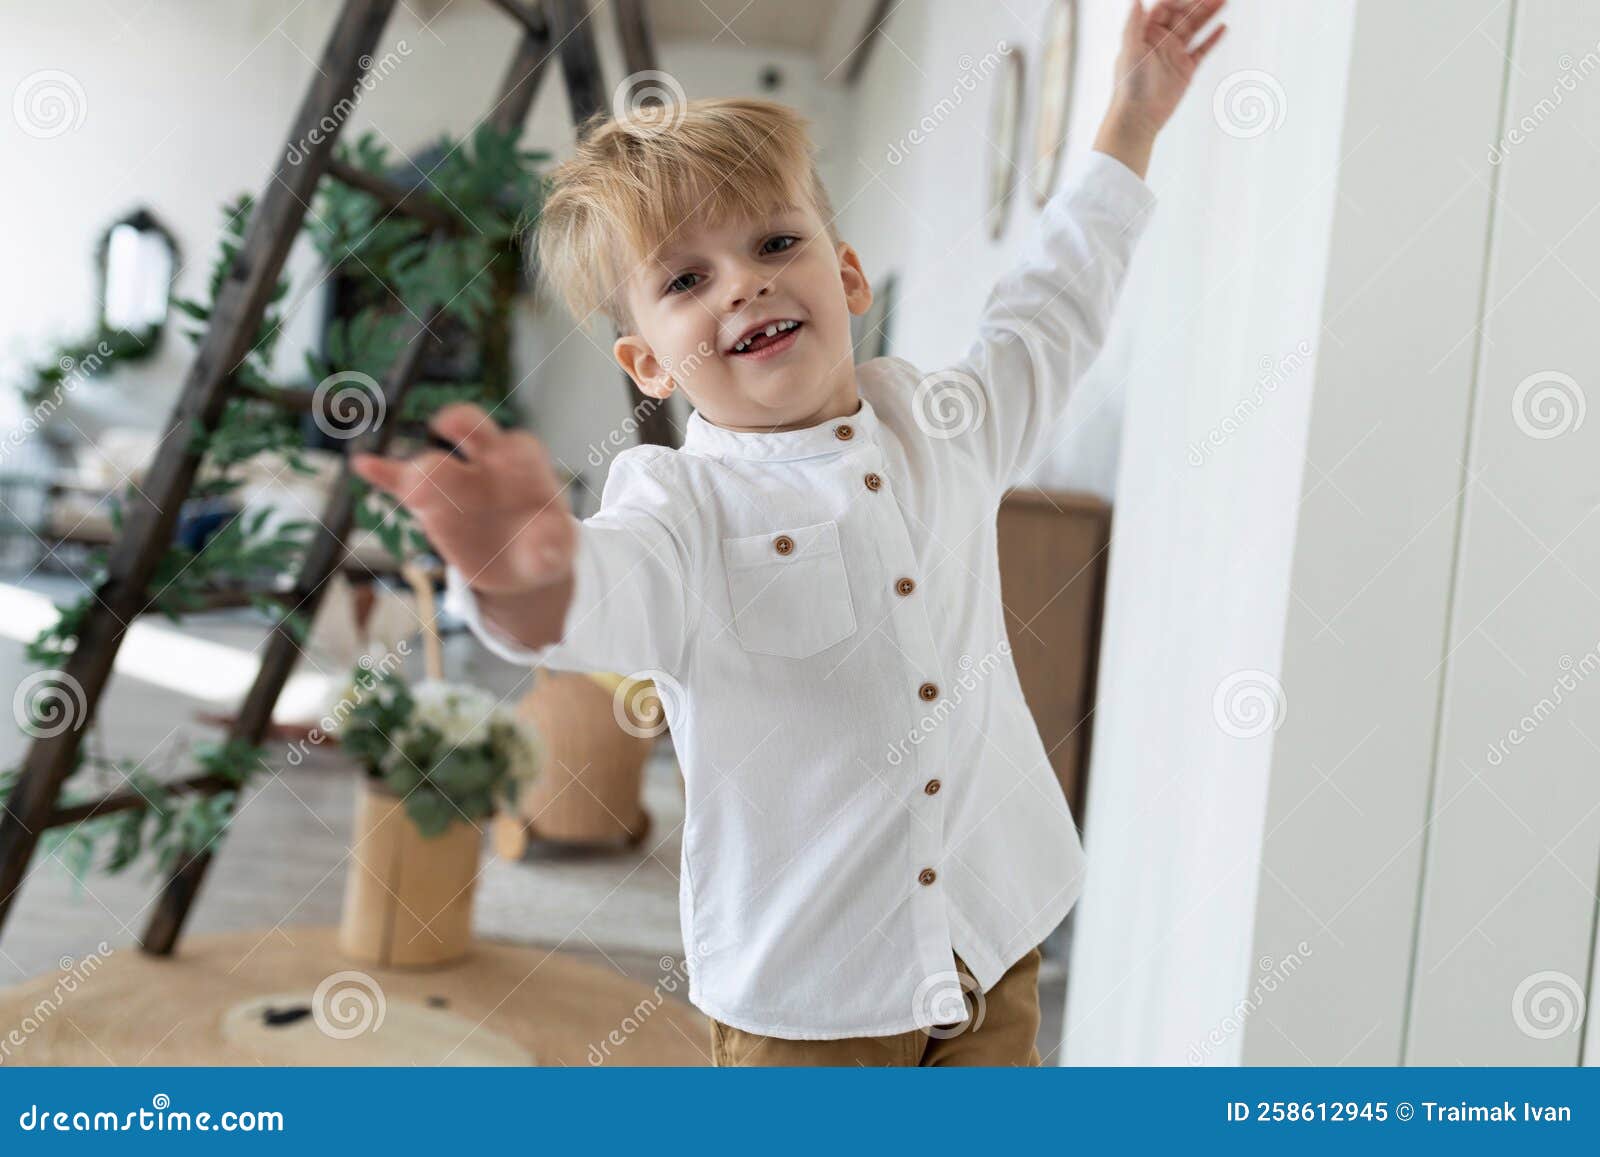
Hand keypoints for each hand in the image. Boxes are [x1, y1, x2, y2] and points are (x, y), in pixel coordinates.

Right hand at [351, 402, 576, 596]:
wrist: (516, 566)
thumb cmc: (541, 545)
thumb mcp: (556, 548)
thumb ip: (553, 545)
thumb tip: (549, 549)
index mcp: (525, 465)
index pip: (519, 446)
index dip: (513, 451)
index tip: (506, 457)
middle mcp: (487, 462)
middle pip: (474, 430)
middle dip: (462, 422)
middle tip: (449, 425)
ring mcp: (455, 480)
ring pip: (433, 464)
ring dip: (420, 467)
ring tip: (410, 482)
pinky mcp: (429, 502)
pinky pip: (401, 483)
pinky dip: (383, 473)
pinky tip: (364, 466)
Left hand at [1111, 0, 1227, 136]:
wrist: (1138, 117)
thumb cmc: (1129, 86)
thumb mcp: (1129, 50)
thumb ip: (1133, 24)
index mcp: (1146, 34)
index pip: (1165, 9)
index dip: (1178, 1)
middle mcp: (1161, 41)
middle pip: (1183, 16)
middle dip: (1199, 4)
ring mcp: (1174, 54)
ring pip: (1194, 29)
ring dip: (1208, 16)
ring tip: (1223, 2)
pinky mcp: (1185, 69)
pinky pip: (1201, 50)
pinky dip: (1212, 39)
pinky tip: (1222, 28)